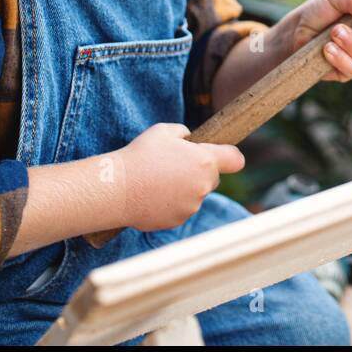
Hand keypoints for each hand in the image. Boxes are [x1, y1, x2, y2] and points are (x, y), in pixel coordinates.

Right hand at [118, 123, 244, 231]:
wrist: (116, 188)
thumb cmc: (140, 155)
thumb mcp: (164, 131)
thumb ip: (184, 133)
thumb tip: (189, 140)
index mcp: (205, 161)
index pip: (234, 160)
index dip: (231, 157)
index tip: (228, 157)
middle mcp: (203, 186)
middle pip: (211, 179)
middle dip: (199, 173)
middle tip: (174, 166)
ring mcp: (191, 206)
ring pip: (195, 195)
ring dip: (184, 189)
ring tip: (157, 181)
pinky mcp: (178, 220)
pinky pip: (180, 209)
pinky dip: (171, 204)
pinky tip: (153, 195)